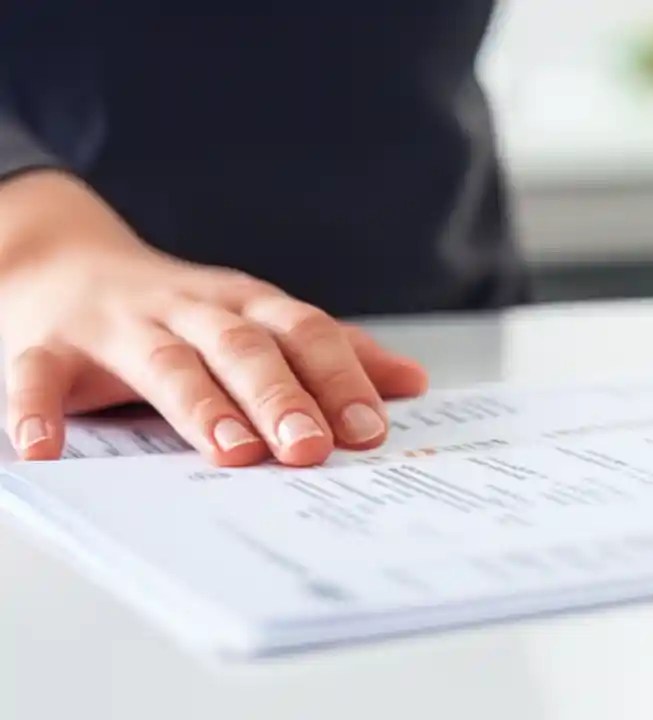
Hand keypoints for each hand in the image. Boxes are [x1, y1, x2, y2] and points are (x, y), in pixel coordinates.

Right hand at [0, 171, 427, 465]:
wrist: (60, 259)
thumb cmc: (179, 310)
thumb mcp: (258, 321)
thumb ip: (329, 354)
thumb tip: (412, 384)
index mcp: (247, 305)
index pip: (305, 334)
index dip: (339, 378)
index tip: (370, 430)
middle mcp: (190, 308)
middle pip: (242, 346)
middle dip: (280, 395)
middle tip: (310, 448)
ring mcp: (120, 324)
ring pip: (165, 361)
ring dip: (200, 406)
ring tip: (232, 452)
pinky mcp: (49, 345)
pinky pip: (38, 375)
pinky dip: (36, 410)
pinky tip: (45, 450)